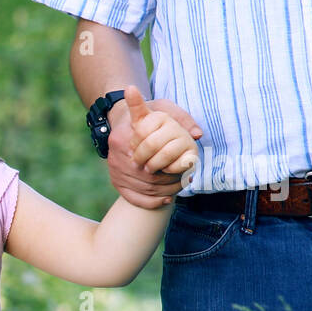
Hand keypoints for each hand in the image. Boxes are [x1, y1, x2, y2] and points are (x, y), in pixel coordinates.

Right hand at [106, 88, 202, 208]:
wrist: (121, 121)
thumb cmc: (146, 115)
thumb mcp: (162, 108)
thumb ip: (180, 118)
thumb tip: (197, 134)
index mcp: (124, 135)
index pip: (150, 154)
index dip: (171, 161)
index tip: (187, 163)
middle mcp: (115, 155)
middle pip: (147, 176)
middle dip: (170, 179)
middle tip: (187, 178)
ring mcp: (114, 170)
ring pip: (143, 188)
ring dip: (165, 191)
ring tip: (181, 185)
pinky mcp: (115, 181)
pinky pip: (134, 198)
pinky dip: (152, 202)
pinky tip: (167, 199)